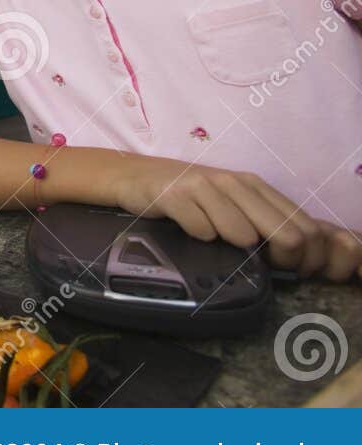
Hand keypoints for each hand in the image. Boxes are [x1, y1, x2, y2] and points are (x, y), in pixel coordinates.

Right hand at [113, 157, 342, 277]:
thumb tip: (295, 259)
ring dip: (234, 249)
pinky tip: (190, 232)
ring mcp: (204, 186)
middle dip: (278, 260)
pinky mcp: (175, 195)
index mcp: (256, 186)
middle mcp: (235, 183)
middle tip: (256, 268)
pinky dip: (199, 238)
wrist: (138, 176)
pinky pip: (202, 231)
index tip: (283, 268)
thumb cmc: (191, 197)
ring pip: (243, 234)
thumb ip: (263, 222)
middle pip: (286, 235)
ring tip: (216, 246)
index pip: (306, 228)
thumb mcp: (233, 204)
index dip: (303, 257)